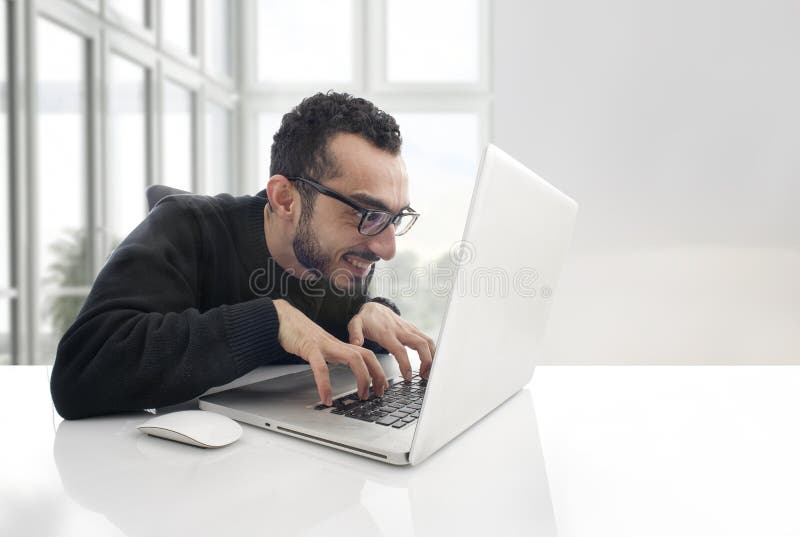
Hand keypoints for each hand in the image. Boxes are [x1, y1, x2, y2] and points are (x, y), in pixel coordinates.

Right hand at [273, 299, 387, 405]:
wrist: (282, 318)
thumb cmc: (301, 334)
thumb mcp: (322, 347)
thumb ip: (332, 357)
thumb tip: (340, 372)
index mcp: (340, 345)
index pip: (367, 355)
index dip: (378, 370)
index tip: (381, 387)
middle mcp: (337, 344)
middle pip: (367, 355)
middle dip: (377, 375)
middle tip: (377, 394)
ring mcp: (325, 345)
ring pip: (353, 359)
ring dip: (361, 378)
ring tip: (360, 396)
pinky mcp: (309, 347)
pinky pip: (321, 367)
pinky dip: (325, 384)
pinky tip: (326, 398)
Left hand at [347, 301, 435, 380]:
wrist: (375, 308)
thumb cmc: (366, 319)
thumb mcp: (355, 324)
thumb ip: (354, 333)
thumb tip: (356, 343)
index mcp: (387, 333)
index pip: (400, 350)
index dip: (406, 364)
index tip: (407, 377)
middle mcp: (401, 330)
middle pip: (420, 344)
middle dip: (426, 361)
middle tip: (424, 376)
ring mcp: (409, 329)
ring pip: (427, 341)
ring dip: (432, 357)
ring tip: (429, 372)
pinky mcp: (413, 329)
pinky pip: (427, 340)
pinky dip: (432, 351)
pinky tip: (431, 363)